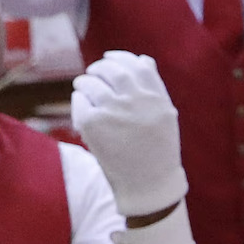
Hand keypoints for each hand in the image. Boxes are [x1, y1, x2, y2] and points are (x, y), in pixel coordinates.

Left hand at [70, 51, 187, 219]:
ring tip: (84, 89)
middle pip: (111, 69)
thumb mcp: (164, 117)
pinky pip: (80, 101)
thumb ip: (155, 87)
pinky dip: (79, 102)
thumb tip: (143, 59)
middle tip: (92, 75)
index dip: (120, 58)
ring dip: (84, 83)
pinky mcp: (93, 122)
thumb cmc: (157, 151)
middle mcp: (136, 100)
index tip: (110, 59)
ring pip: (90, 82)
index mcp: (156, 97)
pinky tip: (84, 111)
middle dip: (99, 69)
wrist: (148, 185)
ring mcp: (113, 110)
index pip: (136, 64)